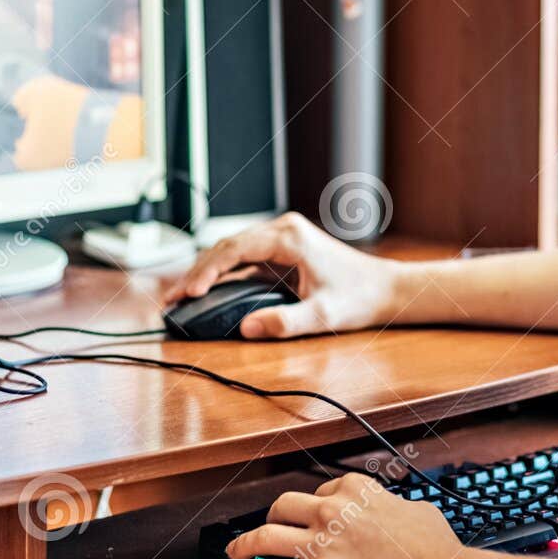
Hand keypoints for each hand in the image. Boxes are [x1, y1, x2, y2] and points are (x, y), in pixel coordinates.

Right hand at [162, 212, 404, 338]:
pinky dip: (222, 275)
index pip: (235, 249)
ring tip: (180, 296)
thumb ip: (284, 323)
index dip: (207, 270)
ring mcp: (281, 239)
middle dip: (197, 272)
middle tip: (171, 299)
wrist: (385, 289)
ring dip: (206, 272)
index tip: (190, 292)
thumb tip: (246, 328)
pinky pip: (243, 259)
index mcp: (290, 237)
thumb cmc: (359, 297)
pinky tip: (205, 292)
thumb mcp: (322, 316)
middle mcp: (283, 230)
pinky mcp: (281, 252)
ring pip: (232, 251)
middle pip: (227, 246)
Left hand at [226, 474, 468, 558]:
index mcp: (356, 487)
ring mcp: (320, 542)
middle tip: (268, 524)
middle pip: (285, 505)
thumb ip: (390, 506)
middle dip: (274, 515)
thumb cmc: (433, 547)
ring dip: (249, 543)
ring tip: (238, 550)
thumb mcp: (414, 509)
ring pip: (267, 535)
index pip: (321, 491)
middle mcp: (332, 510)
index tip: (316, 518)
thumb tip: (387, 514)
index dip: (320, 507)